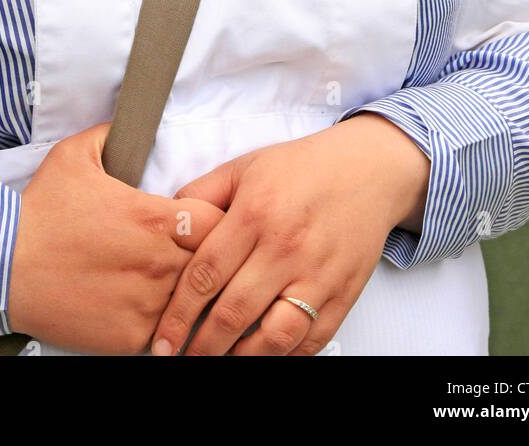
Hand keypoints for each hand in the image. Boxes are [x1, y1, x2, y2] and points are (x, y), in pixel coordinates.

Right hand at [6, 121, 225, 354]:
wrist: (2, 267)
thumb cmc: (40, 212)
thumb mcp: (74, 155)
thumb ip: (110, 134)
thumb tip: (128, 122)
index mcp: (153, 218)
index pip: (217, 222)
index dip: (214, 222)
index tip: (199, 224)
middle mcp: (158, 263)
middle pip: (209, 264)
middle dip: (202, 258)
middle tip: (182, 253)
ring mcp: (145, 304)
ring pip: (189, 301)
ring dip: (181, 291)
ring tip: (159, 281)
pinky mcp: (128, 337)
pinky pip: (162, 333)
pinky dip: (157, 323)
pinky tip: (138, 307)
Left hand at [150, 113, 431, 356]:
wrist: (367, 170)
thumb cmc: (302, 168)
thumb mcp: (244, 167)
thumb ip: (201, 194)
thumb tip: (167, 226)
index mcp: (255, 213)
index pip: (205, 275)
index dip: (178, 314)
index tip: (161, 339)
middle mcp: (285, 247)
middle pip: (234, 313)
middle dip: (202, 346)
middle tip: (181, 359)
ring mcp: (317, 274)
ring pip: (274, 337)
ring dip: (241, 359)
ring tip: (219, 362)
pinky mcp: (343, 294)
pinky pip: (310, 340)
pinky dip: (284, 357)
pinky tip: (261, 356)